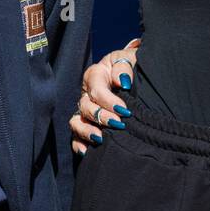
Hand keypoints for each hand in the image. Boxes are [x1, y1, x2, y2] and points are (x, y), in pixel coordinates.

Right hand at [70, 39, 139, 154]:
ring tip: (102, 139)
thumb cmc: (132, 65)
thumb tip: (121, 82)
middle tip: (119, 124)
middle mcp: (86, 92)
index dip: (108, 101)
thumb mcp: (130, 58)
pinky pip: (76, 136)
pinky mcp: (86, 122)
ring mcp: (85, 108)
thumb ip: (124, 67)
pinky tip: (87, 152)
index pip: (96, 89)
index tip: (125, 110)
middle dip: (101, 117)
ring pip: (77, 121)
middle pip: (86, 106)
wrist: (133, 73)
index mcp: (95, 74)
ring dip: (87, 131)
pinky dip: (79, 144)